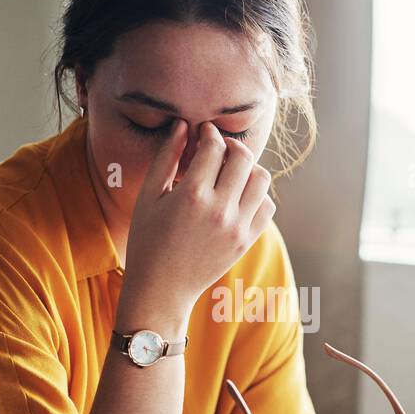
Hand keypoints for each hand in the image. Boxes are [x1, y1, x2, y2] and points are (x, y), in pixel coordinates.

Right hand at [118, 121, 275, 328]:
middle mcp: (219, 210)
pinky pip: (266, 206)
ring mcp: (237, 227)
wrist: (162, 288)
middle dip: (232, 145)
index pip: (214, 148)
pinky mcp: (246, 241)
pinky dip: (257, 195)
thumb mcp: (149, 196)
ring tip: (231, 172)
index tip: (204, 132)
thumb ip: (167, 158)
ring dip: (248, 168)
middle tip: (220, 148)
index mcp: (191, 195)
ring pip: (261, 179)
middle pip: (243, 158)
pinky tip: (238, 196)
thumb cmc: (148, 240)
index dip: (210, 133)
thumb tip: (183, 125)